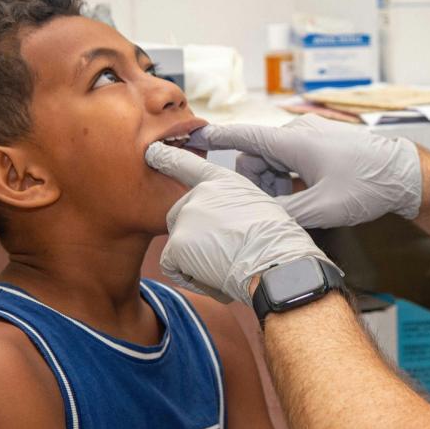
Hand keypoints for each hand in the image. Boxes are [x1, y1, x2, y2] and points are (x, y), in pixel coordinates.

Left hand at [145, 142, 329, 304]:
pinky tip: (212, 276)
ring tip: (224, 264)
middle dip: (193, 237)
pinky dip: (188, 276)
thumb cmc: (276, 241)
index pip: (188, 165)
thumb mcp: (259, 208)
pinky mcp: (177, 243)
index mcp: (223, 181)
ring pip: (178, 243)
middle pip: (179, 215)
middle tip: (221, 252)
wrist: (274, 261)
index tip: (153, 152)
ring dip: (194, 258)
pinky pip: (172, 265)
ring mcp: (186, 216)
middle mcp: (200, 193)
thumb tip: (221, 226)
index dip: (168, 158)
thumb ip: (231, 207)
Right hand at [188, 115, 421, 228]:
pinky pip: (290, 161)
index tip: (189, 138)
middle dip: (258, 184)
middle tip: (277, 211)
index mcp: (292, 141)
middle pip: (256, 158)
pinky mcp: (320, 144)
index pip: (242, 137)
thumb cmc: (367, 186)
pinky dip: (289, 180)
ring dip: (275, 185)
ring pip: (273, 162)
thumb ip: (283, 214)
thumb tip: (256, 220)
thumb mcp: (322, 208)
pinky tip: (306, 199)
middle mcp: (297, 133)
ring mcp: (310, 137)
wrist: (404, 174)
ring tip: (298, 207)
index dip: (213, 139)